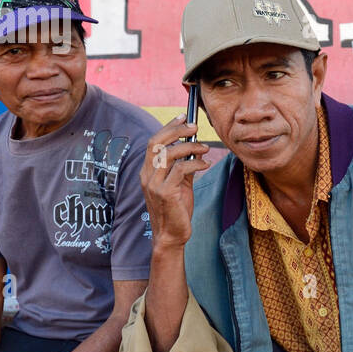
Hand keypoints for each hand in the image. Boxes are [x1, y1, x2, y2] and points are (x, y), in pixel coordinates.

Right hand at [142, 116, 210, 248]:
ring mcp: (154, 184)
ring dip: (189, 147)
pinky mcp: (165, 193)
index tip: (183, 116)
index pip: (154, 142)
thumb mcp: (180, 183)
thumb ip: (183, 166)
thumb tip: (194, 147)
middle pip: (157, 143)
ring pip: (169, 154)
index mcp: (148, 171)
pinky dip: (195, 163)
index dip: (168, 127)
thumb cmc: (176, 209)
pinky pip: (180, 170)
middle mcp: (147, 175)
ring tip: (205, 148)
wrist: (172, 235)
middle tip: (194, 127)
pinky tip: (204, 165)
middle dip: (176, 130)